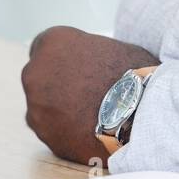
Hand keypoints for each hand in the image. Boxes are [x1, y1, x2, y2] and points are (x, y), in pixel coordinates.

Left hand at [21, 26, 157, 166]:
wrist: (142, 112)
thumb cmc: (134, 73)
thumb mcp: (112, 46)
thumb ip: (89, 52)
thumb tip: (91, 60)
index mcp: (53, 42)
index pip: (44, 47)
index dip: (61, 59)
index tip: (75, 68)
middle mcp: (36, 72)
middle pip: (40, 78)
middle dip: (56, 84)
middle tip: (83, 93)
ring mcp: (36, 107)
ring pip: (42, 107)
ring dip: (58, 110)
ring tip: (89, 115)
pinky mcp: (45, 136)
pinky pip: (51, 131)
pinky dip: (64, 131)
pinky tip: (88, 130)